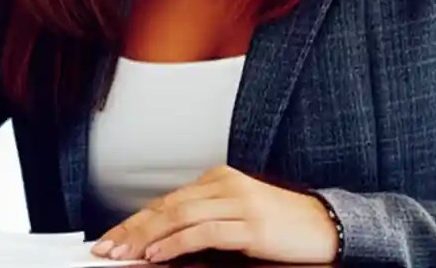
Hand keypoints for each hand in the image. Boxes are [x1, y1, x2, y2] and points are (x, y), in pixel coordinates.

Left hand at [91, 165, 338, 263]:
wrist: (327, 226)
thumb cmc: (283, 226)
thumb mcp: (237, 218)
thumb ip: (203, 223)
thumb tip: (162, 242)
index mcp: (219, 180)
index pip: (167, 201)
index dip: (135, 220)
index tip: (113, 237)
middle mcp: (225, 186)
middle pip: (167, 206)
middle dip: (132, 228)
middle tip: (108, 246)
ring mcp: (239, 203)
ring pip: (179, 216)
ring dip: (147, 237)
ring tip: (125, 253)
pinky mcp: (252, 225)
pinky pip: (204, 232)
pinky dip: (176, 244)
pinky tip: (158, 255)